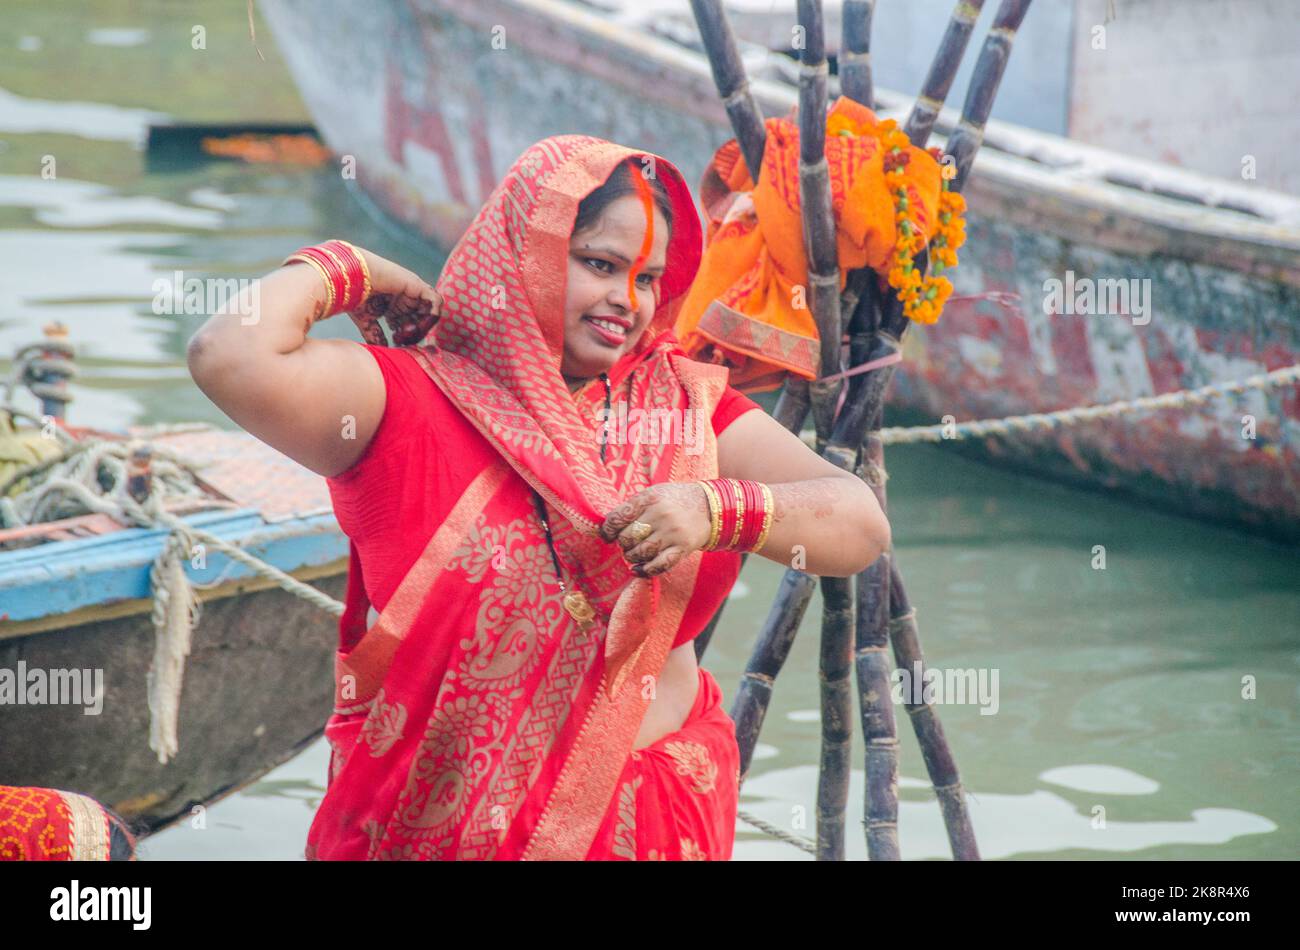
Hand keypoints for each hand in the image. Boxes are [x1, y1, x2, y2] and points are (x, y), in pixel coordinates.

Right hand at [348, 247, 442, 346]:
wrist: (352, 280)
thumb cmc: (354, 297)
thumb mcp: (367, 321)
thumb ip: (376, 335)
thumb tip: (382, 349)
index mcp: (394, 306)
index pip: (409, 325)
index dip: (407, 337)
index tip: (396, 344)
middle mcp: (405, 299)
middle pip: (420, 320)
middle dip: (415, 334)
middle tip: (403, 340)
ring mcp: (412, 292)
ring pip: (430, 312)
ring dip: (423, 326)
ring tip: (409, 333)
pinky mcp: (417, 285)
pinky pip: (435, 301)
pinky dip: (432, 314)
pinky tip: (419, 324)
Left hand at [598, 482, 712, 577]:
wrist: (710, 506)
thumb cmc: (674, 500)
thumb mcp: (653, 493)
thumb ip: (633, 507)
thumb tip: (609, 527)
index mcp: (649, 498)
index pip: (618, 518)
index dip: (607, 530)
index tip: (607, 535)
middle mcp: (661, 515)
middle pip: (627, 538)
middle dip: (622, 544)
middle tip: (626, 543)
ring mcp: (672, 533)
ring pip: (640, 553)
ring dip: (632, 557)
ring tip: (633, 553)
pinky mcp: (682, 548)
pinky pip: (659, 565)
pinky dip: (645, 571)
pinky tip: (638, 570)